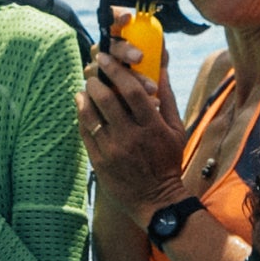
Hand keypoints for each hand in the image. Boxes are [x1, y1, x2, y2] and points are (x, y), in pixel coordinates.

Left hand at [75, 44, 188, 200]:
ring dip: (85, 96)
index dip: (117, 71)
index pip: (132, 91)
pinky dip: (82, 116)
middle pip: (107, 99)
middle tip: (93, 71)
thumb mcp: (176, 131)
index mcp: (152, 127)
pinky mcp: (99, 162)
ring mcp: (113, 150)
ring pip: (91, 115)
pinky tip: (82, 107)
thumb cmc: (169, 162)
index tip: (107, 59)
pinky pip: (85, 132)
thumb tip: (162, 70)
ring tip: (85, 88)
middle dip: (96, 80)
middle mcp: (131, 137)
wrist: (157, 201)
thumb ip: (169, 99)